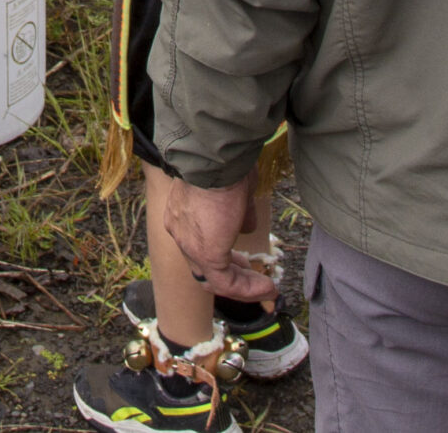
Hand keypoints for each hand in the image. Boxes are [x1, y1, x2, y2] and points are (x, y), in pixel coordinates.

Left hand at [164, 174, 273, 301]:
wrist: (216, 158)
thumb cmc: (225, 164)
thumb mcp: (235, 189)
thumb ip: (240, 210)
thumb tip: (247, 225)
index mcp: (181, 213)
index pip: (197, 242)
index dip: (221, 252)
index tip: (241, 257)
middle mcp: (179, 231)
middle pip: (202, 264)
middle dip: (230, 272)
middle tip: (252, 275)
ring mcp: (190, 245)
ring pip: (213, 278)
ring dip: (242, 286)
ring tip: (266, 288)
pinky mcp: (206, 254)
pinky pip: (226, 282)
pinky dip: (247, 289)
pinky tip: (268, 287)